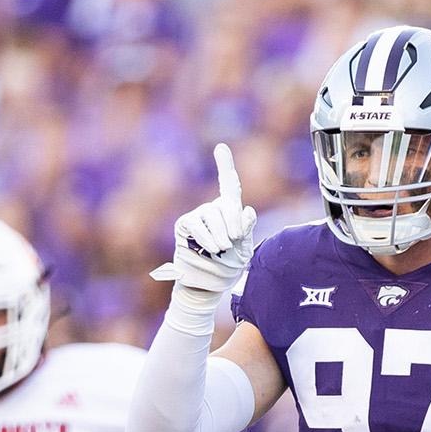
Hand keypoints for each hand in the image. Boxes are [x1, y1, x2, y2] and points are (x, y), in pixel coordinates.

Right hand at [151, 143, 256, 314]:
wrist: (207, 285)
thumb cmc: (227, 267)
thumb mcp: (244, 250)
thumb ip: (246, 230)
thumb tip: (246, 210)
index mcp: (229, 211)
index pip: (229, 185)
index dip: (224, 164)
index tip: (220, 147)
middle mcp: (212, 209)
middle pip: (226, 206)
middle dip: (233, 225)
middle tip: (232, 243)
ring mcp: (197, 216)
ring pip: (212, 215)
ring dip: (220, 235)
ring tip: (221, 250)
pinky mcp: (184, 226)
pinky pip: (196, 224)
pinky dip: (206, 236)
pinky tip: (211, 249)